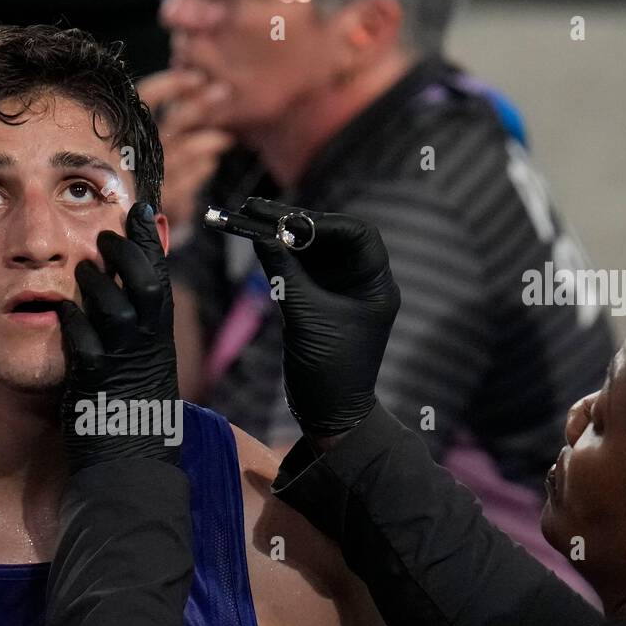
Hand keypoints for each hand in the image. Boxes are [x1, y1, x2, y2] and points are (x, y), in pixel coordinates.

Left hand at [58, 201, 180, 472]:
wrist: (130, 471)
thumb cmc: (131, 420)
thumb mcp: (142, 369)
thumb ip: (134, 332)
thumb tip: (124, 295)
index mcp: (159, 342)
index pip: (160, 280)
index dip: (150, 243)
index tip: (140, 209)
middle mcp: (147, 349)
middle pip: (145, 286)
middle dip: (126, 253)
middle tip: (105, 231)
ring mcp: (122, 365)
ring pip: (113, 309)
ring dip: (96, 282)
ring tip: (81, 268)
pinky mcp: (94, 384)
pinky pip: (83, 343)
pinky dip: (72, 322)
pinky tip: (59, 308)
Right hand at [137, 70, 234, 242]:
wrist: (132, 217)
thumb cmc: (146, 169)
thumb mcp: (155, 139)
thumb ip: (175, 114)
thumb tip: (201, 84)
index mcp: (130, 129)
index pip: (146, 98)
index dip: (171, 85)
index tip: (197, 77)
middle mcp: (138, 150)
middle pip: (172, 122)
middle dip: (199, 106)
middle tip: (222, 93)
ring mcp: (151, 174)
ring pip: (184, 151)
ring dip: (208, 140)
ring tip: (225, 138)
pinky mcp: (163, 199)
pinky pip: (188, 182)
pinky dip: (201, 170)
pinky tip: (210, 163)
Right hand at [239, 197, 400, 440]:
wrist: (329, 414)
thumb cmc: (330, 372)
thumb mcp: (304, 319)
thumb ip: (284, 274)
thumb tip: (260, 235)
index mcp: (376, 286)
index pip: (357, 236)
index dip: (324, 222)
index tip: (289, 220)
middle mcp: (361, 283)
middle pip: (331, 238)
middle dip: (295, 224)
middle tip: (256, 210)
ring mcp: (339, 292)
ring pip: (313, 252)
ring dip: (282, 237)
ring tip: (249, 220)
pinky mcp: (319, 303)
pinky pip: (300, 270)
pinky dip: (279, 258)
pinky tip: (257, 244)